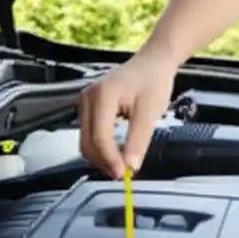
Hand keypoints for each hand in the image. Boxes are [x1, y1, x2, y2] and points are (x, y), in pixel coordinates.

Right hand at [76, 54, 176, 178]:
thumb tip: (130, 165)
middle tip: (124, 173)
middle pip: (88, 141)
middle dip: (104, 161)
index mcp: (103, 95)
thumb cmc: (153, 81)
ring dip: (101, 157)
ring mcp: (85, 101)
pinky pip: (88, 134)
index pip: (100, 136)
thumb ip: (139, 140)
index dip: (110, 159)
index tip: (123, 174)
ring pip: (85, 140)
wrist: (152, 63)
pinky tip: (116, 152)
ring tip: (122, 164)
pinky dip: (100, 147)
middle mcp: (88, 97)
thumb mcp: (150, 111)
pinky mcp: (87, 106)